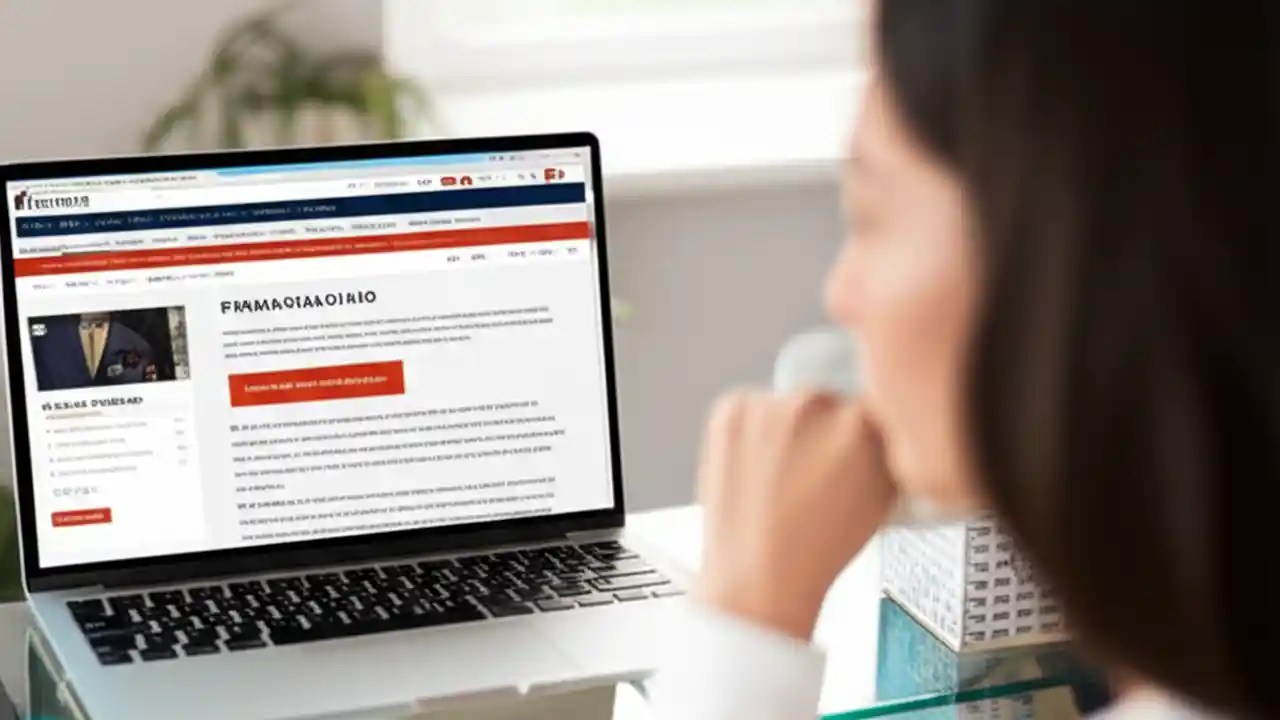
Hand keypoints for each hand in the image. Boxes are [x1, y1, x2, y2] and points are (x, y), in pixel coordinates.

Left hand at [694, 391, 896, 640]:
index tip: (847, 453)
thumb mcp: (884, 495)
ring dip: (782, 431)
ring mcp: (770, 406)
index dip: (856, 436)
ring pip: (783, 406)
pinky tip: (754, 472)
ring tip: (779, 479)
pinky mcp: (731, 411)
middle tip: (811, 472)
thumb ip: (886, 449)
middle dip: (820, 431)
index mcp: (865, 423)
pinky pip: (746, 411)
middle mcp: (818, 404)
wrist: (759, 579)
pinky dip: (747, 433)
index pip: (868, 404)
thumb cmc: (818, 550)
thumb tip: (880, 423)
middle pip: (825, 402)